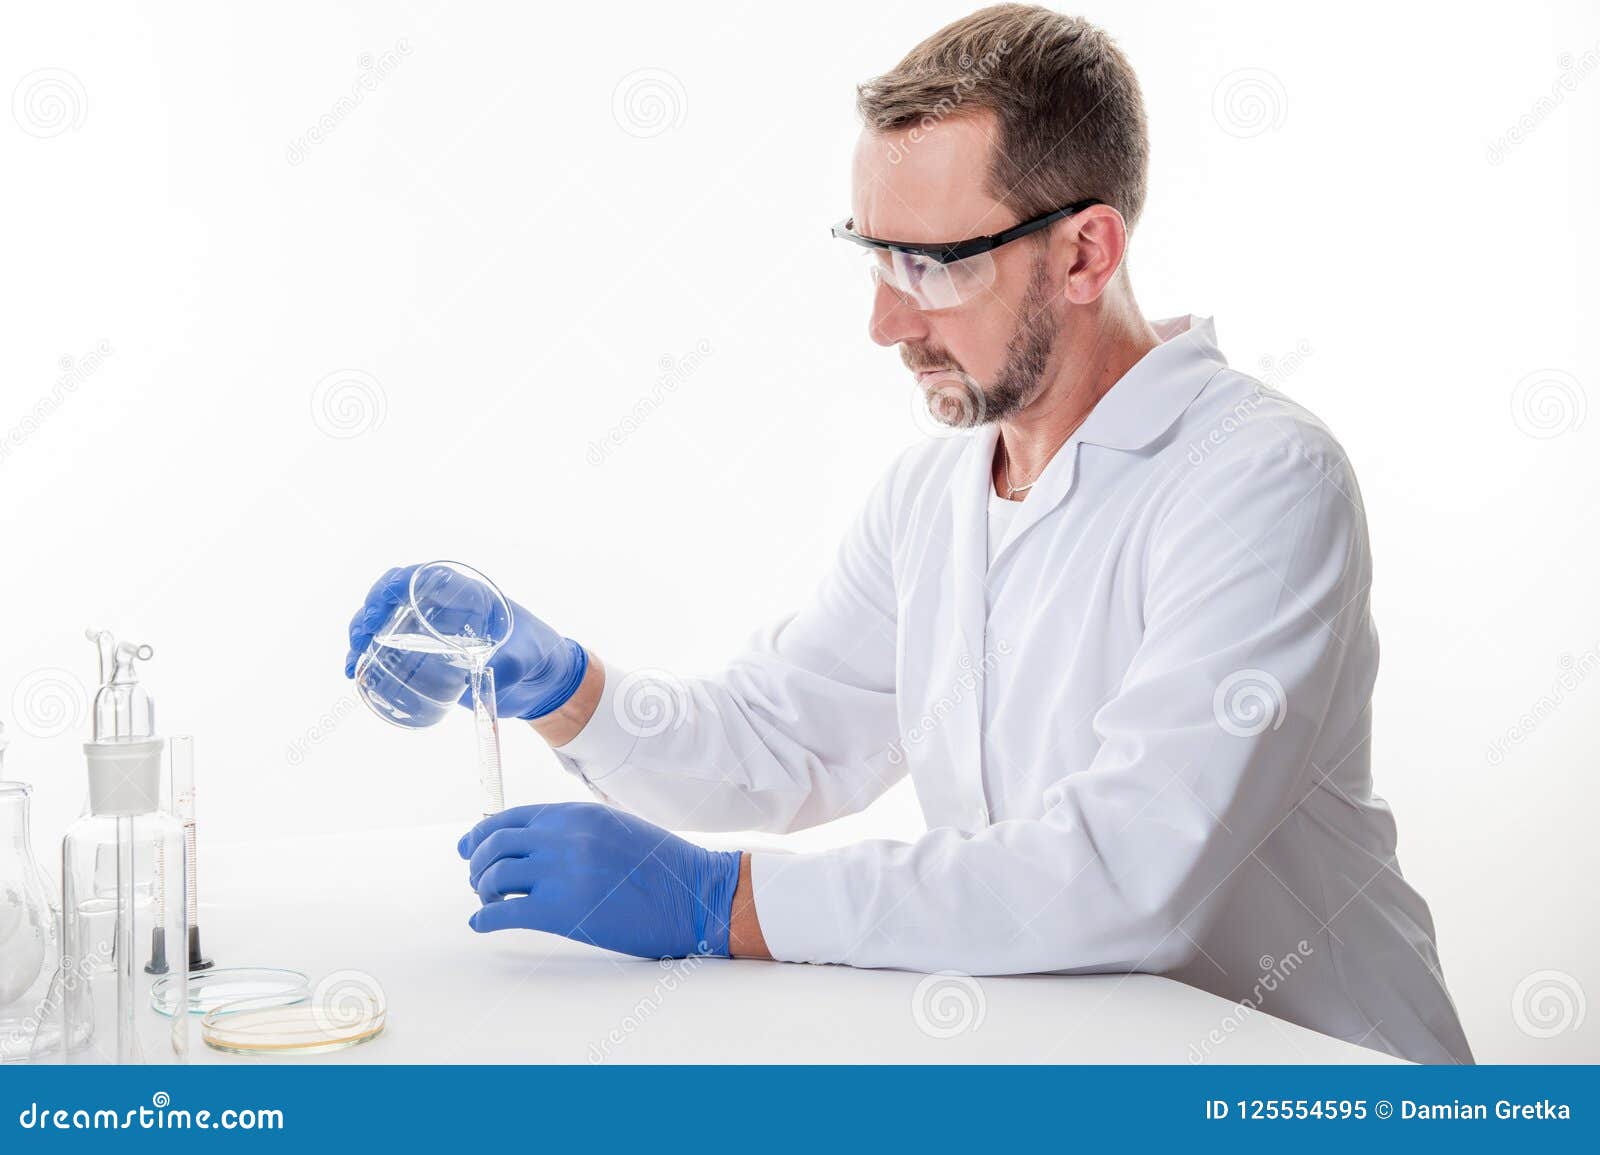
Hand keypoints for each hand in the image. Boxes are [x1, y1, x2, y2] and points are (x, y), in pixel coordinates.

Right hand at [343, 563, 587, 719]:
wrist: (541, 677)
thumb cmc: (537, 653)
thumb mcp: (526, 657)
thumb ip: (509, 665)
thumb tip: (487, 677)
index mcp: (465, 592)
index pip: (420, 576)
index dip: (392, 587)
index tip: (377, 611)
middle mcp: (441, 606)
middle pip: (391, 597)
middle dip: (367, 613)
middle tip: (359, 640)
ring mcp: (430, 630)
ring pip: (383, 622)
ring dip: (360, 637)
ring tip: (352, 663)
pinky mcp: (425, 655)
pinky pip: (388, 648)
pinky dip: (367, 657)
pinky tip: (356, 674)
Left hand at [458, 803, 741, 958]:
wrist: (695, 895)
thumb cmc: (663, 867)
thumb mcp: (616, 827)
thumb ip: (575, 829)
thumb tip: (536, 842)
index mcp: (575, 815)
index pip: (509, 818)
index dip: (481, 834)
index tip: (469, 849)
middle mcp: (562, 838)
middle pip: (494, 844)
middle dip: (477, 864)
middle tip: (478, 881)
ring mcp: (562, 873)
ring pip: (493, 876)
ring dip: (482, 891)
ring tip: (489, 904)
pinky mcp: (563, 911)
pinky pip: (504, 914)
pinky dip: (484, 920)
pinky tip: (482, 925)